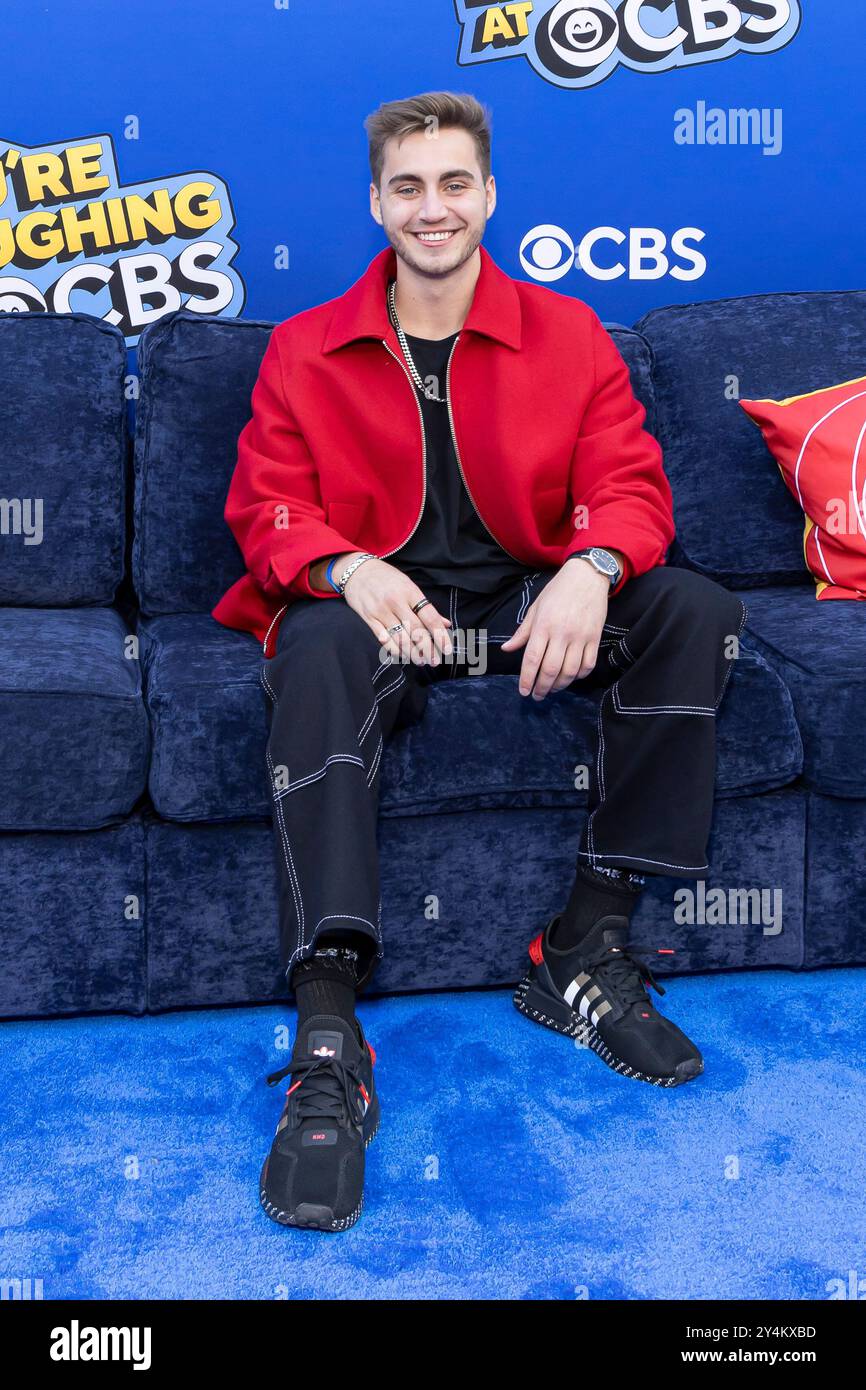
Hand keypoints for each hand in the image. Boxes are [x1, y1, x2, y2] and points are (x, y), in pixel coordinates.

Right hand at [341, 556, 451, 665]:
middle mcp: (396, 601)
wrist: (356, 570)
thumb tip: (445, 624)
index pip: (429, 617)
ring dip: (412, 653)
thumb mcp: (408, 585)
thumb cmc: (387, 578)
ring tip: (421, 660)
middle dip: (428, 649)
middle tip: (434, 661)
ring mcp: (381, 610)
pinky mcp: (368, 618)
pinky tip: (402, 655)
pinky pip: (384, 639)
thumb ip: (426, 606)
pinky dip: (395, 649)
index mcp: (410, 591)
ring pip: (400, 638)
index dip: (440, 636)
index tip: (447, 650)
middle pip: (416, 631)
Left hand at [500, 559, 609, 699]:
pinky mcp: (595, 637)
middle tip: (537, 696)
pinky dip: (579, 676)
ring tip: (552, 689)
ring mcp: (580, 636)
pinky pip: (588, 665)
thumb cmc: (558, 591)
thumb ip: (522, 632)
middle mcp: (562, 633)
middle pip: (551, 669)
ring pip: (570, 671)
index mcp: (543, 625)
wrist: (587, 576)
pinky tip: (571, 677)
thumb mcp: (535, 608)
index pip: (532, 659)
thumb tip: (507, 650)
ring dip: (560, 685)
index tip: (523, 691)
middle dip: (542, 687)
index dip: (527, 679)